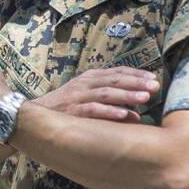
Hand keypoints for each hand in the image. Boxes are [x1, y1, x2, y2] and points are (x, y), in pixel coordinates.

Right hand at [31, 66, 159, 121]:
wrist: (33, 117)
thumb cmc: (64, 110)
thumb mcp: (85, 99)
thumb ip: (109, 102)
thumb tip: (136, 113)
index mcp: (89, 78)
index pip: (116, 72)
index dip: (136, 74)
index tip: (154, 78)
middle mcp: (84, 84)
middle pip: (114, 79)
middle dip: (136, 82)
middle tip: (155, 86)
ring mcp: (77, 97)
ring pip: (106, 93)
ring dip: (127, 95)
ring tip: (146, 98)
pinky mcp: (72, 111)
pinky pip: (94, 110)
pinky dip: (110, 112)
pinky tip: (126, 114)